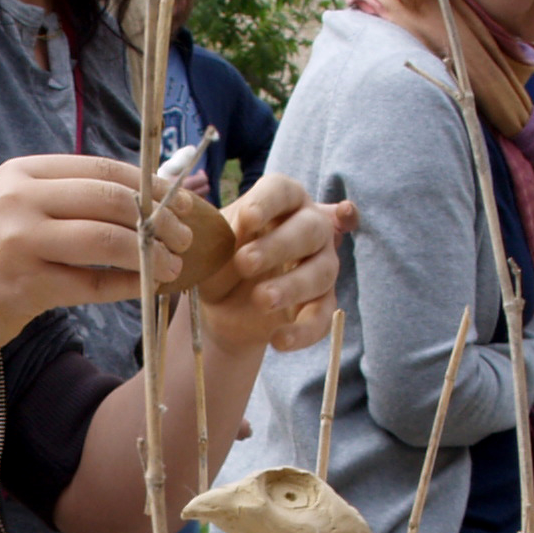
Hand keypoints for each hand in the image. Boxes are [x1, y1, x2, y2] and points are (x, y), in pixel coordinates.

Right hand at [0, 155, 171, 364]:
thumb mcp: (6, 213)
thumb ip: (59, 202)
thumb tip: (134, 198)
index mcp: (20, 174)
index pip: (102, 167)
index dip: (150, 184)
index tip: (179, 200)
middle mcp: (19, 199)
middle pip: (111, 198)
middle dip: (159, 217)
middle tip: (185, 236)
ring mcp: (19, 241)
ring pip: (107, 239)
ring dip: (150, 253)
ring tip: (173, 266)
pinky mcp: (24, 286)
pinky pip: (93, 283)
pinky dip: (128, 285)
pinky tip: (148, 288)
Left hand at [198, 173, 345, 355]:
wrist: (219, 306)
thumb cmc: (218, 259)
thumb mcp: (210, 243)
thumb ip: (215, 232)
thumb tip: (215, 224)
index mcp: (281, 203)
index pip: (283, 192)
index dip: (269, 203)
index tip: (248, 218)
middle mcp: (309, 229)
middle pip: (311, 229)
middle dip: (280, 246)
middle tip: (244, 262)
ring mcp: (320, 266)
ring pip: (322, 272)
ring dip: (292, 286)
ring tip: (260, 299)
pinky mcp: (319, 304)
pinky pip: (323, 317)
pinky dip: (303, 331)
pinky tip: (278, 340)